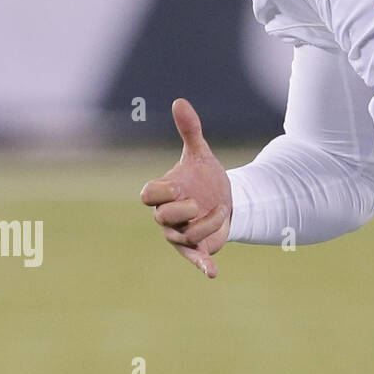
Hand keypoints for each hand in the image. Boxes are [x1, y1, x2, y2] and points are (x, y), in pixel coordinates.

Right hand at [139, 98, 231, 277]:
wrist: (225, 198)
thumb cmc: (205, 176)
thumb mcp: (200, 153)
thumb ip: (190, 129)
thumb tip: (180, 100)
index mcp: (162, 193)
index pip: (148, 195)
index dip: (164, 192)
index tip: (182, 187)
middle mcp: (166, 216)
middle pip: (164, 218)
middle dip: (190, 209)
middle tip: (208, 202)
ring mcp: (178, 234)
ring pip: (186, 235)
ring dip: (210, 223)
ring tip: (222, 211)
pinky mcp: (195, 248)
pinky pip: (195, 258)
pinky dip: (203, 265)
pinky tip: (212, 273)